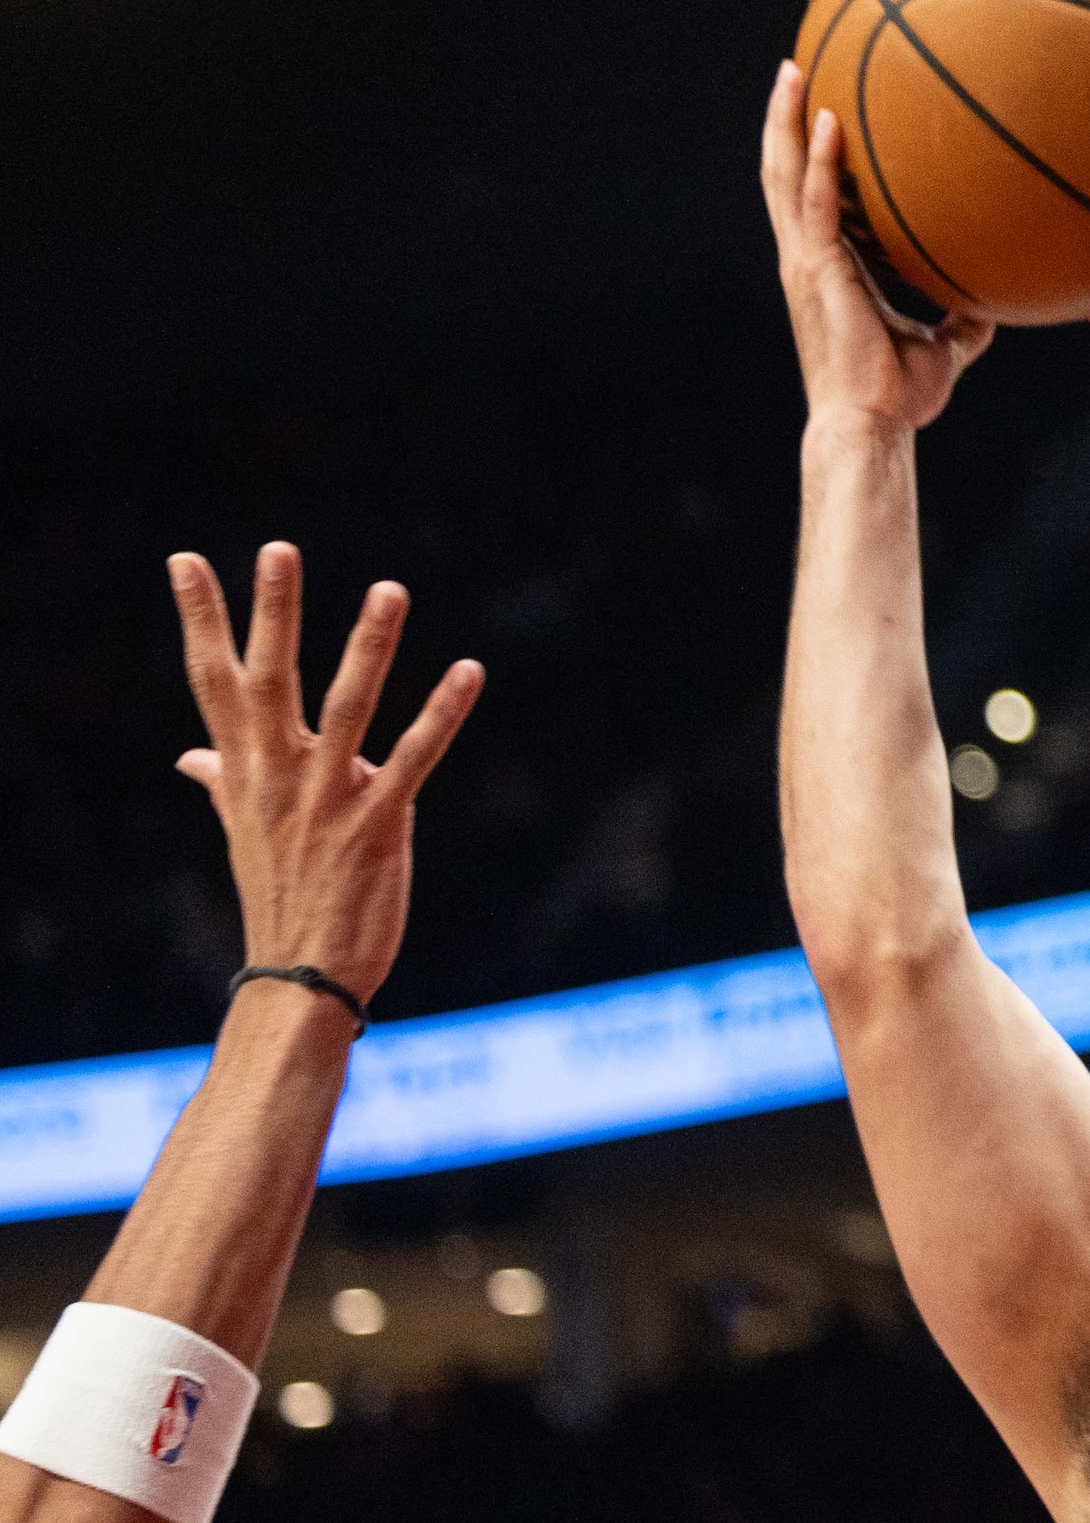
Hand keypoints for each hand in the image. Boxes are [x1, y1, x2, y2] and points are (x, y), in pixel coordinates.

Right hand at [172, 546, 483, 1009]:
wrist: (300, 974)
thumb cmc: (281, 895)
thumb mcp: (244, 829)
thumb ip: (222, 781)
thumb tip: (189, 755)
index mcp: (244, 771)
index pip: (214, 681)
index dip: (202, 619)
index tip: (188, 560)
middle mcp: (278, 778)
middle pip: (269, 681)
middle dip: (272, 614)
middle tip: (277, 548)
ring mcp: (327, 801)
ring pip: (349, 710)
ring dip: (370, 648)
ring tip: (389, 588)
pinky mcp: (378, 826)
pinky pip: (415, 759)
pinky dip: (442, 713)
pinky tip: (468, 670)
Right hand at [761, 64, 996, 433]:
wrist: (873, 423)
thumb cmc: (899, 394)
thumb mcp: (943, 347)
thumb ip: (962, 320)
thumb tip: (998, 304)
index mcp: (830, 265)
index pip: (812, 195)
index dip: (810, 154)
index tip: (820, 109)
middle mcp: (809, 254)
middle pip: (785, 171)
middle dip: (785, 119)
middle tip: (793, 68)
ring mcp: (806, 259)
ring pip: (785, 175)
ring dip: (787, 121)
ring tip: (793, 71)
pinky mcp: (817, 269)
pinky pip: (816, 203)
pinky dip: (822, 161)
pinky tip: (831, 121)